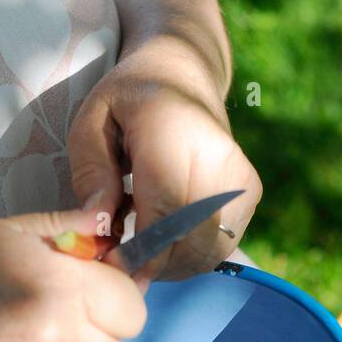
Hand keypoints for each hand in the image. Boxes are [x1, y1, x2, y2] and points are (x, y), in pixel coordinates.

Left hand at [68, 51, 261, 280]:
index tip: (109, 266)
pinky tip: (165, 234)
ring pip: (204, 253)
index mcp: (175, 133)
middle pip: (186, 242)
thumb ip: (90, 175)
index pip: (162, 216)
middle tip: (120, 258)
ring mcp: (241, 178)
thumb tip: (98, 227)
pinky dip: (188, 254)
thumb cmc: (128, 102)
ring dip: (168, 263)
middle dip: (150, 264)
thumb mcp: (91, 124)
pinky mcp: (251, 194)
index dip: (135, 253)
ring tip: (141, 238)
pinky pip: (218, 247)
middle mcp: (218, 157)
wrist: (183, 75)